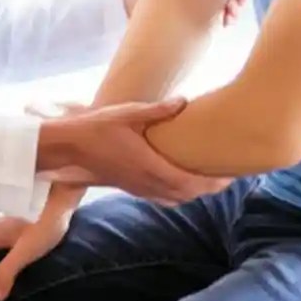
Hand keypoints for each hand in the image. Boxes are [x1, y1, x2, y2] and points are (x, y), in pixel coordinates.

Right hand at [36, 98, 228, 205]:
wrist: (70, 146)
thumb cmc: (98, 127)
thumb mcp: (128, 113)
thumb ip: (158, 110)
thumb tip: (184, 101)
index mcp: (150, 167)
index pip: (190, 183)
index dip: (212, 183)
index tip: (230, 176)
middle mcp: (146, 183)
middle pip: (187, 195)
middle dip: (209, 189)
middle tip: (227, 177)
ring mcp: (138, 188)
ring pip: (174, 199)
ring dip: (194, 192)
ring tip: (208, 179)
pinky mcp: (131, 187)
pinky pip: (161, 198)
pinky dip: (178, 194)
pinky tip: (180, 182)